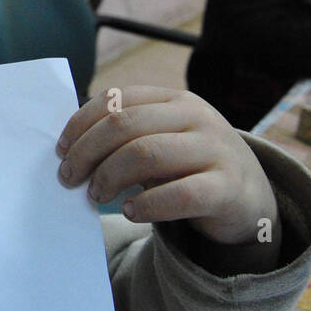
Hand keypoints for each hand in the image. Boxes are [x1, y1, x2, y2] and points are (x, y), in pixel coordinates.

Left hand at [56, 87, 280, 270]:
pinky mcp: (227, 187)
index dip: (81, 123)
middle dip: (87, 152)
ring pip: (146, 153)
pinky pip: (179, 194)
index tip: (61, 150)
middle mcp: (196, 117)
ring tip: (96, 195)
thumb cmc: (189, 167)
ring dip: (109, 176)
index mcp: (174, 99)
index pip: (117, 98)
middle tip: (70, 178)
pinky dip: (146, 205)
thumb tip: (70, 151)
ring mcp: (215, 150)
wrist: (250, 197)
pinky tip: (130, 212)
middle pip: (124, 124)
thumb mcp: (161, 141)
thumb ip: (125, 138)